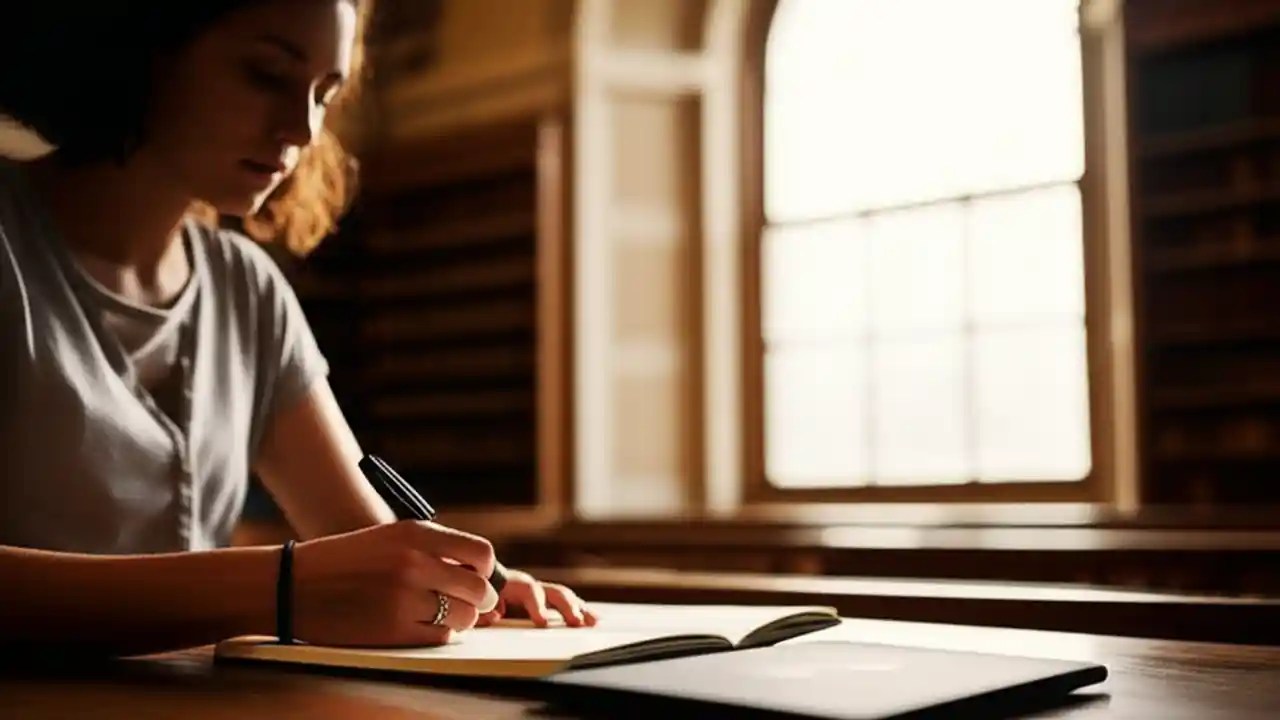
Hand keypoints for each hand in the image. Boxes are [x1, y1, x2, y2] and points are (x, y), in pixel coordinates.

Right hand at [289, 520, 499, 646]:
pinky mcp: (394, 629)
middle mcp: (415, 562)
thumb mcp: (392, 538)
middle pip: (478, 590)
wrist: (293, 583)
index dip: (485, 572)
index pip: (481, 554)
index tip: (478, 578)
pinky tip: (420, 625)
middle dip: (479, 601)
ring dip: (460, 620)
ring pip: (464, 617)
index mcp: (416, 534)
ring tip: (441, 615)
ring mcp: (405, 597)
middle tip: (470, 605)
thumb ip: (435, 550)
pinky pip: (440, 637)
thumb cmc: (346, 560)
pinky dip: (438, 634)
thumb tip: (481, 576)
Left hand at [475, 569, 598, 627]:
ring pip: (561, 596)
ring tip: (591, 622)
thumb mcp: (470, 603)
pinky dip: (579, 611)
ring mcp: (535, 592)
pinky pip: (564, 604)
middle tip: (575, 622)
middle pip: (550, 590)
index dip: (537, 604)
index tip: (543, 622)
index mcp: (506, 582)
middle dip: (565, 606)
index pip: (527, 588)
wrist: (469, 580)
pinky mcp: (541, 602)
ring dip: (577, 608)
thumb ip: (477, 610)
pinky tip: (592, 620)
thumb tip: (491, 615)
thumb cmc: (469, 595)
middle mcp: (525, 584)